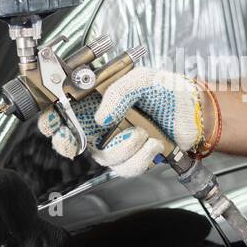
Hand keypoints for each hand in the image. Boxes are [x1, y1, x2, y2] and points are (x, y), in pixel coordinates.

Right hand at [37, 66, 203, 177]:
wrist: (195, 112)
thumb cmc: (167, 90)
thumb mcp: (141, 79)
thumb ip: (118, 92)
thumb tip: (101, 117)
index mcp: (98, 100)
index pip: (65, 111)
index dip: (52, 119)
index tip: (52, 123)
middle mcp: (101, 124)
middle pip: (71, 140)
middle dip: (68, 143)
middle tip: (77, 140)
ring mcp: (115, 142)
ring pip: (103, 157)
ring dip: (123, 147)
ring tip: (142, 132)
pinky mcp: (132, 158)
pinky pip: (126, 167)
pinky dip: (141, 157)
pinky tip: (152, 143)